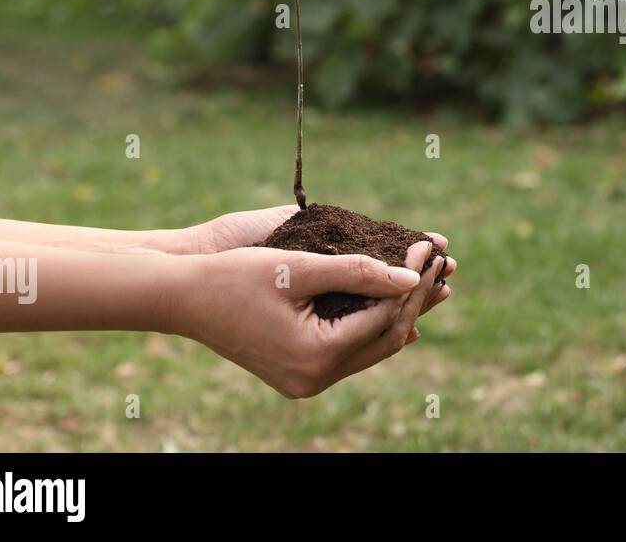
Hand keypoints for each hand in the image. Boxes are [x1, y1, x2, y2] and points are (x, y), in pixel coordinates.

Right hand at [172, 238, 445, 397]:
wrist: (180, 298)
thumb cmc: (234, 276)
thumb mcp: (299, 266)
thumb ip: (358, 271)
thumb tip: (413, 276)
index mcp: (316, 355)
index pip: (386, 316)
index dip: (413, 279)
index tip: (429, 244)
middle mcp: (315, 378)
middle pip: (387, 338)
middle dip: (417, 299)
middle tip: (445, 264)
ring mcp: (307, 380)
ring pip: (373, 347)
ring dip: (401, 312)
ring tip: (431, 280)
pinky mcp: (299, 371)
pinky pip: (352, 351)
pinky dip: (374, 325)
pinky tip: (397, 305)